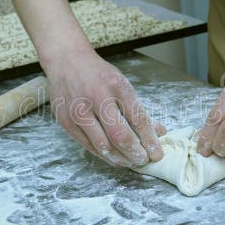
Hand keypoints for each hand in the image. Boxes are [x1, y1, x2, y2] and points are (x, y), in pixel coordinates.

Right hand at [44, 50, 164, 166]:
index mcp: (116, 87)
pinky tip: (114, 158)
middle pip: (120, 136)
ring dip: (121, 159)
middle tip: (144, 160)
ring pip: (103, 146)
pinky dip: (104, 155)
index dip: (150, 140)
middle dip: (136, 153)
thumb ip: (138, 109)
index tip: (157, 153)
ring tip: (131, 162)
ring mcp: (78, 112)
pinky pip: (88, 146)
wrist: (66, 61)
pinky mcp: (66, 122)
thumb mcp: (122, 84)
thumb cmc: (98, 74)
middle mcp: (97, 99)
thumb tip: (158, 132)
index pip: (138, 119)